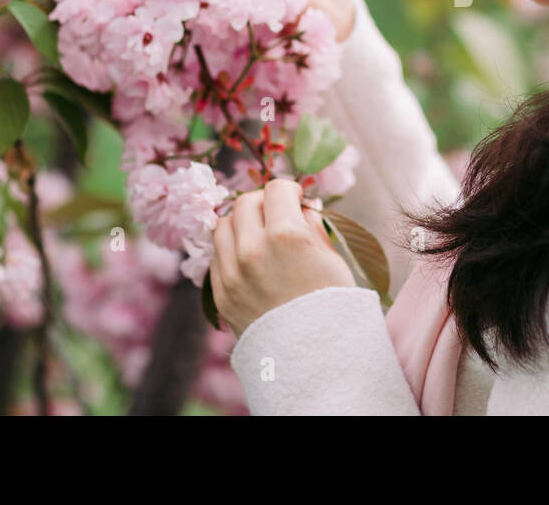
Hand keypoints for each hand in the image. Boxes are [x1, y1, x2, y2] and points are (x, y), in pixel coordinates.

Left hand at [211, 178, 355, 338]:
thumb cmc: (332, 307)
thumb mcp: (332, 259)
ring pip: (222, 225)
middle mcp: (252, 249)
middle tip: (277, 216)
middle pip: (245, 202)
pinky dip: (231, 251)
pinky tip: (250, 262)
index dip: (290, 190)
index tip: (296, 199)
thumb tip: (300, 207)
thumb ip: (311, 226)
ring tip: (259, 237)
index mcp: (286, 235)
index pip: (277, 188)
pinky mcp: (221, 294)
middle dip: (263, 204)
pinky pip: (216, 257)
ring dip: (241, 224)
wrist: (314, 359)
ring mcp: (232, 273)